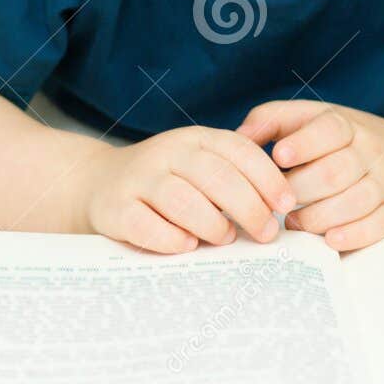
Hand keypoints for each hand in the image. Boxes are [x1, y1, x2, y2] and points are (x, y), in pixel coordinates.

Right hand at [83, 126, 295, 254]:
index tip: (286, 204)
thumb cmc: (166, 182)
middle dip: (250, 208)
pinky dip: (173, 239)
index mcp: (196, 138)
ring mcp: (140, 179)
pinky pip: (148, 226)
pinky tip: (187, 245)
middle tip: (266, 233)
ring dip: (213, 224)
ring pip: (184, 201)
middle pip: (217, 177)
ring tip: (225, 238)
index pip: (240, 151)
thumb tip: (279, 210)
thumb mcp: (200, 166)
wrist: (97, 183)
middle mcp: (168, 152)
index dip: (268, 178)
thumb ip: (234, 178)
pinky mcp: (115, 208)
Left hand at [235, 100, 383, 251]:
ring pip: (356, 201)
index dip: (304, 143)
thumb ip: (274, 120)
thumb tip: (239, 137)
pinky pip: (377, 226)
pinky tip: (329, 240)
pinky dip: (353, 235)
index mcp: (347, 126)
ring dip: (319, 216)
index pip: (330, 129)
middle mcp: (370, 152)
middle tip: (277, 204)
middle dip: (302, 190)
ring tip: (295, 222)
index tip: (279, 157)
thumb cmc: (343, 144)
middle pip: (336, 171)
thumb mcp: (313, 120)